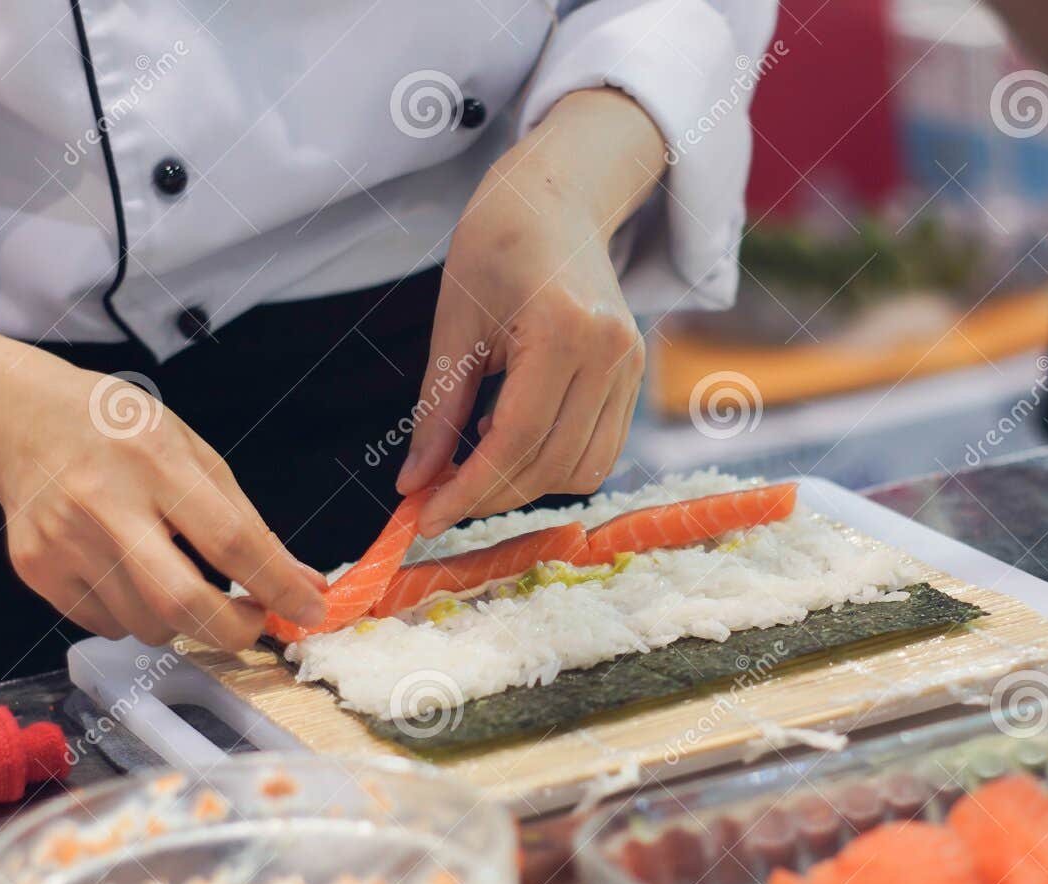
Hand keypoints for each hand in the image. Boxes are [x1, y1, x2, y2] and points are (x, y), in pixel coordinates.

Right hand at [0, 363, 325, 649]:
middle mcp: (105, 504)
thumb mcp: (193, 453)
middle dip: (233, 631)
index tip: (311, 612)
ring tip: (178, 579)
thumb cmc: (120, 431)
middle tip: (252, 623)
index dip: (278, 586)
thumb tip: (304, 584)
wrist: (18, 416)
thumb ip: (248, 522)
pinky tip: (130, 577)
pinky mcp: (35, 569)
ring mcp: (64, 541)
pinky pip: (107, 626)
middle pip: (181, 602)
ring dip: (182, 622)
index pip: (231, 541)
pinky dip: (136, 618)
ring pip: (146, 625)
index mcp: (156, 463)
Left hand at [397, 89, 665, 536]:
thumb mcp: (453, 324)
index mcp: (564, 328)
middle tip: (434, 501)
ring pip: (582, 470)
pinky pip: (598, 452)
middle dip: (489, 495)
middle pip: (549, 463)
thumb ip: (436, 410)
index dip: (467, 489)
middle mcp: (610, 352)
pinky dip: (552, 466)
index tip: (423, 518)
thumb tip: (413, 485)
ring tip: (474, 459)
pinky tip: (511, 440)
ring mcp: (631, 367)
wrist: (556, 201)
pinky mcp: (634, 378)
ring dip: (523, 485)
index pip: (515, 439)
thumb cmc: (495, 247)